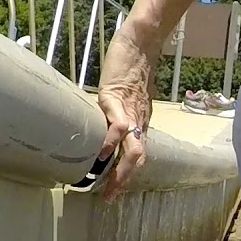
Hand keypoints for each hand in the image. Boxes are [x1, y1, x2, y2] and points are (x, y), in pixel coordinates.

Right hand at [95, 27, 156, 200]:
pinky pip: (118, 124)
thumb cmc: (129, 67)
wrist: (139, 42)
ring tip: (107, 185)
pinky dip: (111, 140)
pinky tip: (101, 153)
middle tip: (109, 198)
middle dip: (123, 180)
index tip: (112, 192)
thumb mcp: (123, 95)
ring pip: (132, 147)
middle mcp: (136, 120)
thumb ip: (117, 111)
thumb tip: (104, 124)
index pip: (135, 154)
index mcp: (137, 122)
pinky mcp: (117, 97)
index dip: (126, 174)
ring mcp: (128, 110)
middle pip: (136, 157)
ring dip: (121, 169)